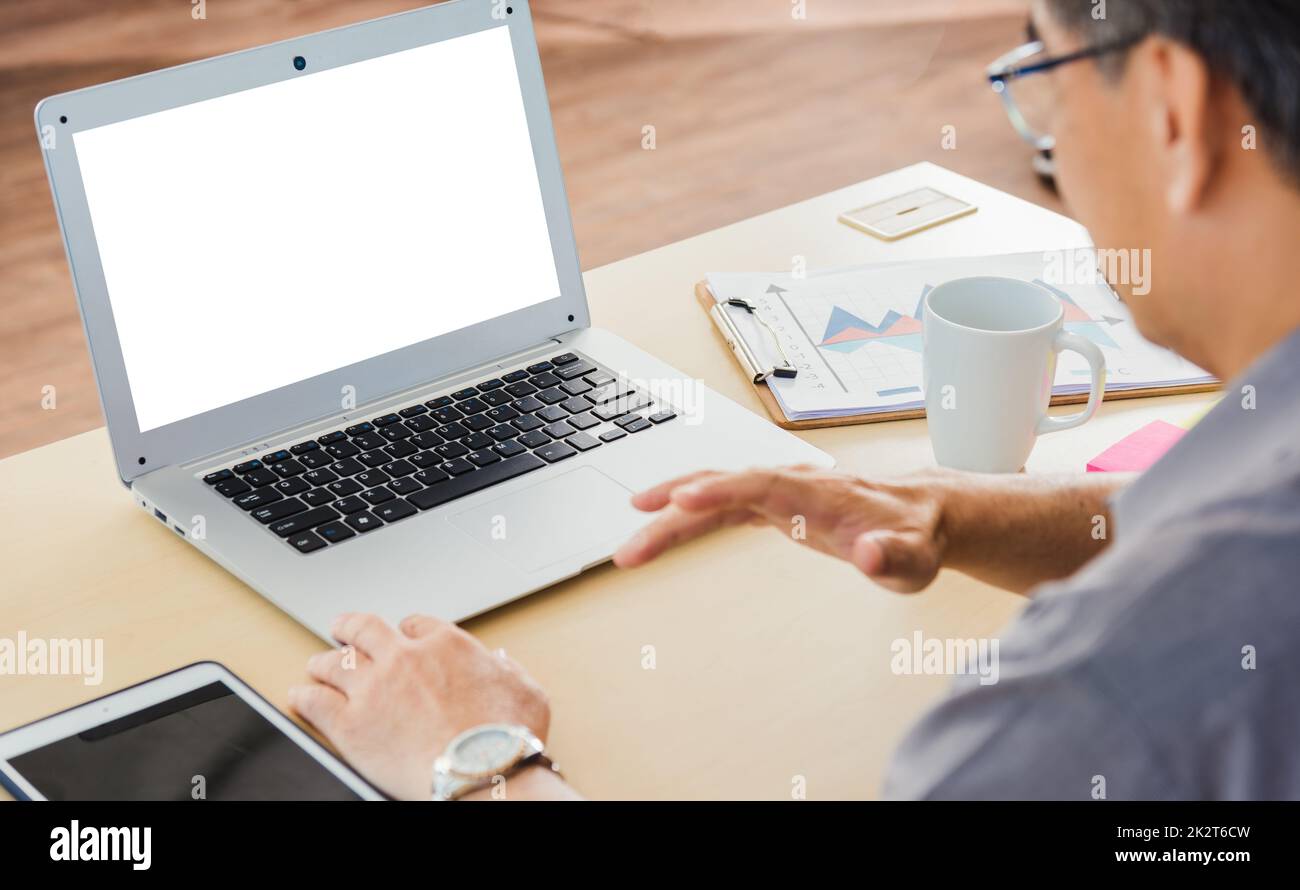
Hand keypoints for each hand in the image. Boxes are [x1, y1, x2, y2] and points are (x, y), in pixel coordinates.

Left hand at [288, 613, 550, 800]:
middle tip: (342, 628)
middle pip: (365, 629)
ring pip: (334, 661)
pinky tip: (301, 695)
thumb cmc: (506, 738)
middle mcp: (404, 658)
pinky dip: (305, 695)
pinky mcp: (350, 723)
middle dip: (351, 627)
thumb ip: (510, 671)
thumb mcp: (527, 692)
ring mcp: (373, 688)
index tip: (402, 638)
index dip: (406, 631)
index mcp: (446, 645)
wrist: (480, 773)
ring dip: (324, 661)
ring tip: (317, 664)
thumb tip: (500, 662)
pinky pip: (315, 700)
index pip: (416, 624)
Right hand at [613, 466, 945, 592]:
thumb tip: (867, 553)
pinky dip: (686, 515)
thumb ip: (892, 556)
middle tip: (632, 538)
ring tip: (630, 545)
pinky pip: (719, 506)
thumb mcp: (915, 559)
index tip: (681, 500)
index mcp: (819, 492)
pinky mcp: (773, 505)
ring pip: (712, 494)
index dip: (719, 489)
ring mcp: (778, 491)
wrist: (920, 513)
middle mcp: (790, 483)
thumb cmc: (916, 536)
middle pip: (720, 487)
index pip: (760, 483)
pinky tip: (657, 526)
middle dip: (673, 510)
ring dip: (668, 516)